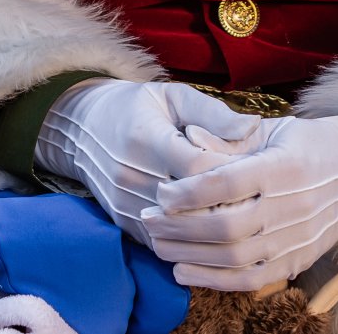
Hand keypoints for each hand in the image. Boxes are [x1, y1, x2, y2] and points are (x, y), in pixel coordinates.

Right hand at [33, 80, 263, 244]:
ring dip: (211, 226)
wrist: (80, 129)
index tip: (255, 169)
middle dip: (229, 203)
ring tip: (239, 216)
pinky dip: (189, 239)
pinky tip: (211, 228)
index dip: (231, 171)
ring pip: (179, 229)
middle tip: (258, 199)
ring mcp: (123, 202)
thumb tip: (255, 127)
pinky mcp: (121, 222)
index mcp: (146, 137)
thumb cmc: (136, 107)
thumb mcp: (173, 96)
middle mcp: (130, 174)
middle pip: (192, 204)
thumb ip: (214, 113)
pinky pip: (163, 241)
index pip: (199, 167)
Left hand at [142, 113, 337, 289]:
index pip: (227, 182)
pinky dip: (213, 280)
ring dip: (188, 254)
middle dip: (178, 226)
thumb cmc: (304, 143)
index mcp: (283, 166)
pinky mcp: (297, 260)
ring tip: (157, 244)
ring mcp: (296, 237)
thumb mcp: (269, 128)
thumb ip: (227, 136)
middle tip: (148, 219)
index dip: (188, 191)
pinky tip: (183, 272)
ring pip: (234, 257)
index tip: (161, 191)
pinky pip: (251, 279)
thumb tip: (187, 138)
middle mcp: (292, 205)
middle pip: (225, 225)